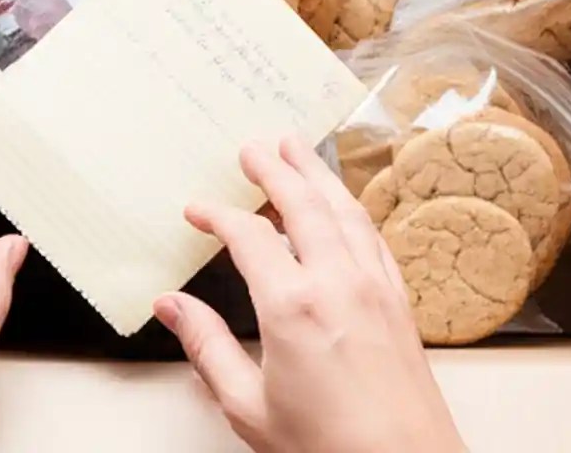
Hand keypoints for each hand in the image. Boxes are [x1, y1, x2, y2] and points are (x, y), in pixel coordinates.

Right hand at [155, 138, 464, 452]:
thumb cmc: (330, 447)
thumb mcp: (248, 406)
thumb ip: (207, 347)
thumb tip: (171, 307)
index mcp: (293, 305)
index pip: (248, 235)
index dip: (218, 215)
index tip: (198, 210)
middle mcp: (339, 283)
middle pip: (303, 203)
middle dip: (275, 168)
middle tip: (253, 147)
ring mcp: (375, 288)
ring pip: (345, 211)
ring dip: (318, 174)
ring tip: (298, 150)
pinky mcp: (400, 302)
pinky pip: (373, 237)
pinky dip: (352, 210)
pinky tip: (344, 207)